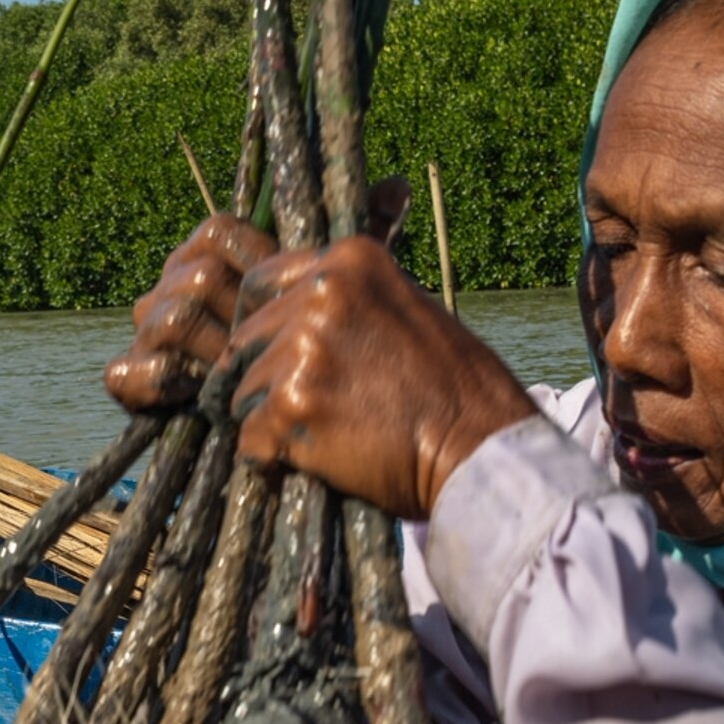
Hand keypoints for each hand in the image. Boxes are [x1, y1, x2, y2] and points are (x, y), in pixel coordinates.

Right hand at [104, 179, 418, 411]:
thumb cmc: (330, 350)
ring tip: (243, 372)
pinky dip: (156, 381)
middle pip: (191, 275)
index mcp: (215, 253)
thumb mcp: (349, 290)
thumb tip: (398, 183)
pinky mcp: (130, 381)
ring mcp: (150, 332)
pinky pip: (124, 371)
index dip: (254, 259)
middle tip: (273, 345)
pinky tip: (194, 393)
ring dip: (209, 348)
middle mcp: (176, 284)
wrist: (309, 423)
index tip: (295, 296)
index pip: (217, 232)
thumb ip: (367, 235)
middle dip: (234, 311)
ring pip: (165, 319)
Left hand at [226, 237, 534, 520]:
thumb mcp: (407, 309)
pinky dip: (271, 458)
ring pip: (243, 392)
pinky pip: (250, 439)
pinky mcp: (291, 406)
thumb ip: (351, 299)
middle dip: (264, 378)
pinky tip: (311, 461)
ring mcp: (302, 349)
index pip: (260, 285)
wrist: (479, 449)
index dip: (262, 329)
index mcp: (347, 262)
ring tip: (322, 435)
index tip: (272, 356)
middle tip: (305, 409)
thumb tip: (301, 300)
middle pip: (246, 342)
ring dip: (270, 420)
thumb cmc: (454, 389)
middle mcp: (319, 295)